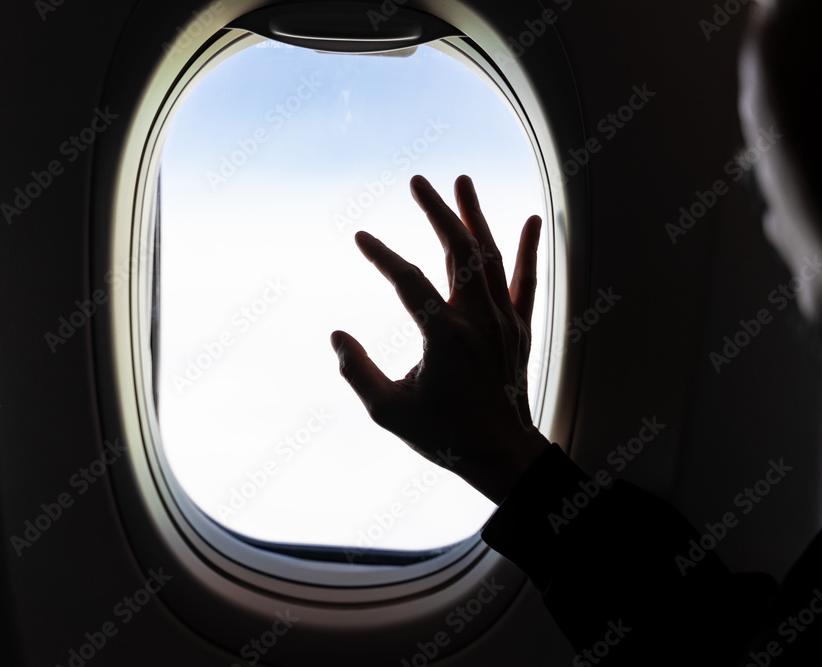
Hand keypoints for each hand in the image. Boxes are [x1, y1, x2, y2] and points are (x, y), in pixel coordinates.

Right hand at [330, 175, 549, 503]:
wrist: (502, 456)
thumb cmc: (444, 436)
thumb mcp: (389, 411)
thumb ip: (358, 371)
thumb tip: (337, 336)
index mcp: (445, 338)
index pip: (408, 282)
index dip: (382, 256)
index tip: (360, 237)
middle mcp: (478, 321)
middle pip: (458, 251)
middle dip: (436, 211)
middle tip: (418, 181)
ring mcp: (503, 322)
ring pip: (491, 256)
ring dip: (475, 216)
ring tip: (461, 181)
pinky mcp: (518, 329)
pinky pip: (526, 281)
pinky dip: (528, 249)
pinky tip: (531, 220)